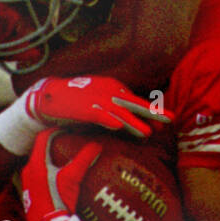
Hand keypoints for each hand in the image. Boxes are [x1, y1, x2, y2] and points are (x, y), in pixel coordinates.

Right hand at [0, 75, 169, 155]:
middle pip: (135, 104)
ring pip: (119, 113)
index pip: (137, 101)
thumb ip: (116, 111)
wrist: (49, 96)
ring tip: (147, 133)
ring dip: (133, 123)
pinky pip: (99, 115)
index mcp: (114, 87)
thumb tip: (132, 123)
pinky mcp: (83, 108)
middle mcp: (108, 91)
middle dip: (153, 113)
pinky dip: (108, 120)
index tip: (168, 120)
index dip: (153, 111)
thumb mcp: (100, 102)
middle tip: (170, 121)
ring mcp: (96, 99)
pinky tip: (118, 127)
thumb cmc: (76, 102)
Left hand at [20, 132, 119, 220]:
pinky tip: (58, 179)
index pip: (42, 138)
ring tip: (64, 159)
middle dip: (53, 145)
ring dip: (50, 160)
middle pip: (39, 151)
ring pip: (38, 165)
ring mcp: (27, 184)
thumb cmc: (58, 200)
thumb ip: (84, 159)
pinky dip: (47, 173)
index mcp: (36, 163)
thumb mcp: (73, 178)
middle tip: (67, 141)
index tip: (66, 127)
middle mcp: (27, 171)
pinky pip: (37, 178)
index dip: (54, 130)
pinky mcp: (29, 196)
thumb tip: (97, 144)